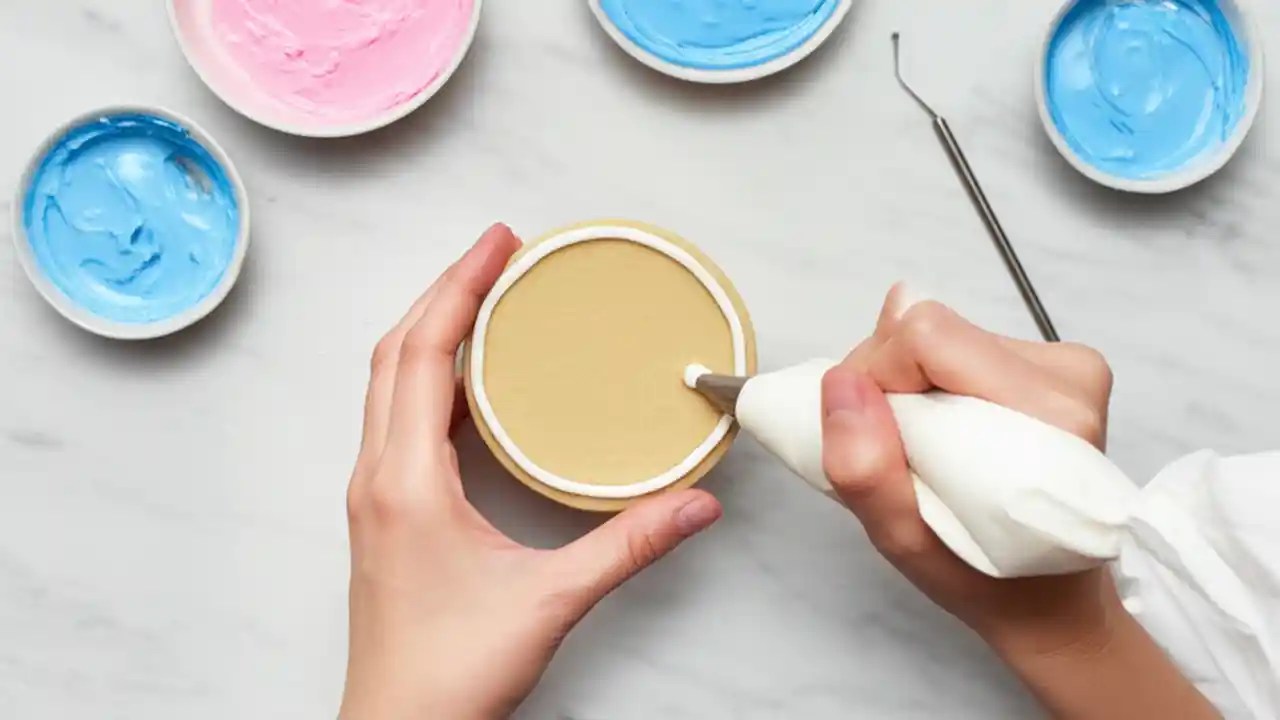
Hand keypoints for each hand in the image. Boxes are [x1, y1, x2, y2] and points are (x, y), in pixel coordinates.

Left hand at [340, 224, 723, 719]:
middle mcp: (379, 476)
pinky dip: (430, 377)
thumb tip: (694, 504)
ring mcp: (376, 494)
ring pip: (389, 383)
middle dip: (444, 291)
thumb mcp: (551, 601)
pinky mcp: (386, 512)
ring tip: (485, 297)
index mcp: (406, 481)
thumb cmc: (449, 674)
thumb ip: (629, 546)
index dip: (457, 288)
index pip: (421, 354)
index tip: (498, 243)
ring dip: (431, 330)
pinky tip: (473, 381)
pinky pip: (399, 418)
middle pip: (396, 353)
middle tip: (498, 252)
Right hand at [822, 285, 1216, 718]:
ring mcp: (1065, 366)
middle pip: (930, 328)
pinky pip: (960, 347)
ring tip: (923, 452)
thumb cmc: (984, 577)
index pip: (925, 336)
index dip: (878, 378)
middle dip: (889, 383)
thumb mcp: (905, 542)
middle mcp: (1069, 374)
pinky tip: (944, 437)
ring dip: (910, 389)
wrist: (1049, 600)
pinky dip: (933, 387)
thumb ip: (867, 469)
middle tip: (896, 452)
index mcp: (1049, 412)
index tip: (875, 438)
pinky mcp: (1052, 365)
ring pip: (941, 336)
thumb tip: (841, 380)